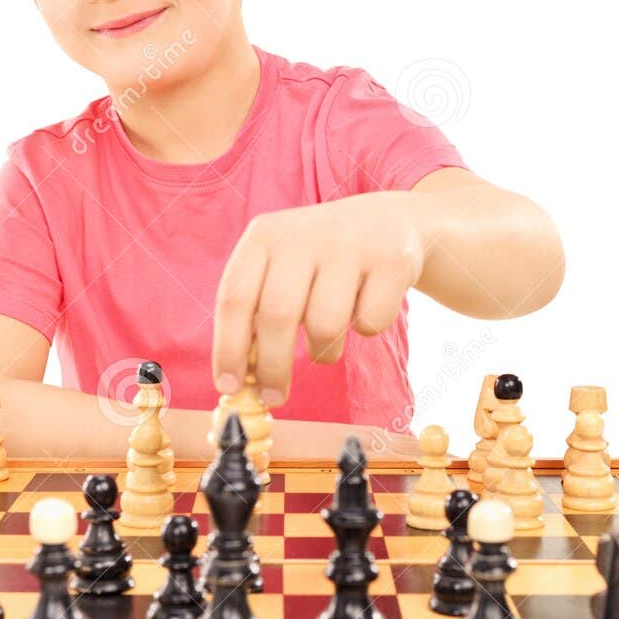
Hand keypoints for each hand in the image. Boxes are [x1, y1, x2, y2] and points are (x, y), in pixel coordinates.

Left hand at [212, 192, 430, 405]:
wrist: (388, 222)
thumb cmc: (321, 261)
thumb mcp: (281, 269)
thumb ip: (256, 313)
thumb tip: (239, 380)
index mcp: (264, 236)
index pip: (234, 297)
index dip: (228, 348)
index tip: (229, 387)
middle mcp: (302, 234)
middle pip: (277, 316)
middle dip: (273, 367)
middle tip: (274, 397)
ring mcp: (348, 243)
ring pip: (325, 325)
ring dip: (324, 351)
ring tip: (328, 341)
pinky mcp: (390, 259)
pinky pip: (369, 322)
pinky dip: (364, 330)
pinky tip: (365, 306)